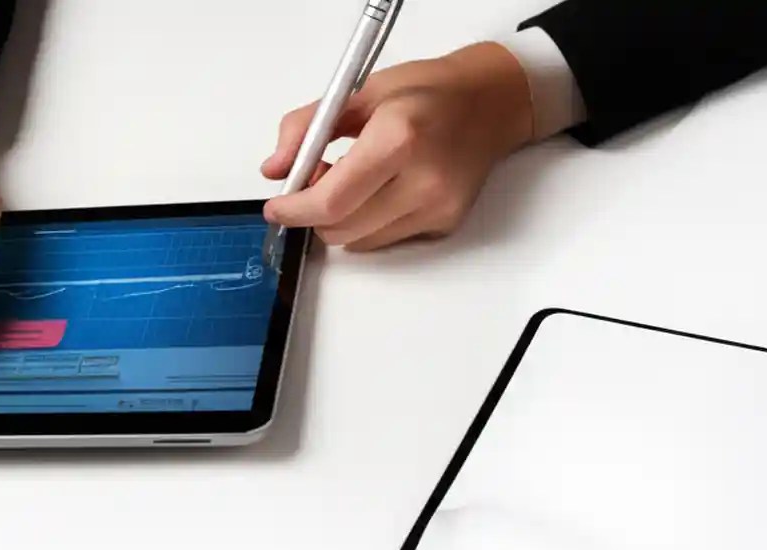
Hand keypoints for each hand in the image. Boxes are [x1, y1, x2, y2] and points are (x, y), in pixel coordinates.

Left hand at [261, 42, 533, 251]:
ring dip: (339, 220)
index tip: (276, 207)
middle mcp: (423, 180)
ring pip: (359, 241)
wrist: (491, 103)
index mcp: (398, 138)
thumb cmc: (427, 92)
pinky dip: (367, 222)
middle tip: (314, 180)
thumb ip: (306, 128)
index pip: (331, 200)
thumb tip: (274, 169)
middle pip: (340, 228)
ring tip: (351, 180)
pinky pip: (385, 240)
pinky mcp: (445, 224)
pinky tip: (380, 189)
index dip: (294, 209)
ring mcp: (437, 208)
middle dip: (313, 213)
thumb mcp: (358, 91)